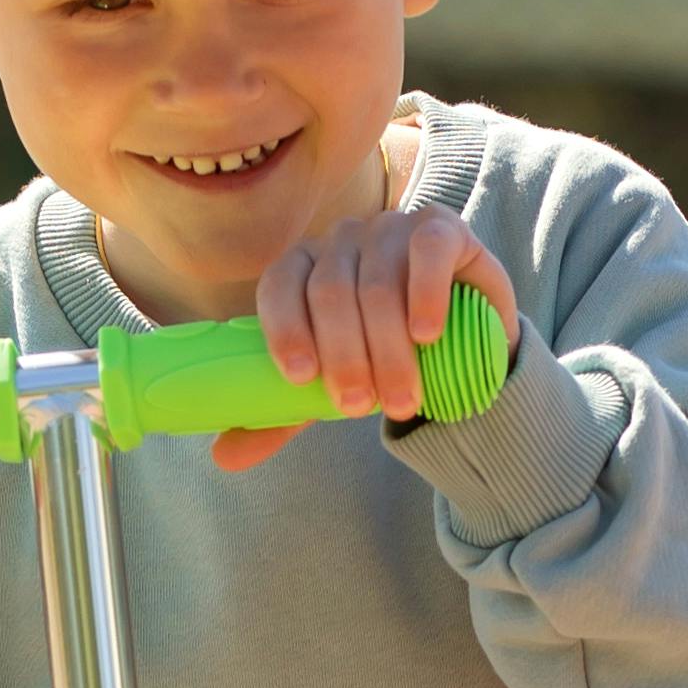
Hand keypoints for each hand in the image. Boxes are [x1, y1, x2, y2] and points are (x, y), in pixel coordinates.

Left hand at [227, 204, 514, 474]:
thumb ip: (283, 414)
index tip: (299, 378)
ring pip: (378, 284)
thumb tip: (224, 457)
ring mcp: (391, 230)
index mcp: (305, 268)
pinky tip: (426, 336)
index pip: (279, 284)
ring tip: (400, 400)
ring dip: (387, 348)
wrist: (463, 337)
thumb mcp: (331, 385)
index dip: (284, 327)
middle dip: (342, 356)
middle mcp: (342, 240)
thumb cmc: (382, 354)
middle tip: (357, 408)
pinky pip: (427, 255)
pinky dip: (425, 297)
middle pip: (329, 291)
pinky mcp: (441, 230)